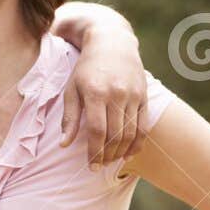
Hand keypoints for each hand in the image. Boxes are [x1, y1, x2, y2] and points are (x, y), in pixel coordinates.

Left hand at [60, 10, 147, 165]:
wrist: (111, 43)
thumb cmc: (85, 68)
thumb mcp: (71, 89)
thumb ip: (70, 118)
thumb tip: (65, 145)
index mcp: (95, 93)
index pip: (97, 130)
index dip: (94, 152)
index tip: (90, 166)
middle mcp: (117, 94)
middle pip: (115, 134)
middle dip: (107, 155)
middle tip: (99, 166)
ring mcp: (133, 95)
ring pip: (131, 132)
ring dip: (121, 151)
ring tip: (111, 161)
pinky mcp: (144, 96)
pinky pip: (144, 125)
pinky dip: (138, 142)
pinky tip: (129, 153)